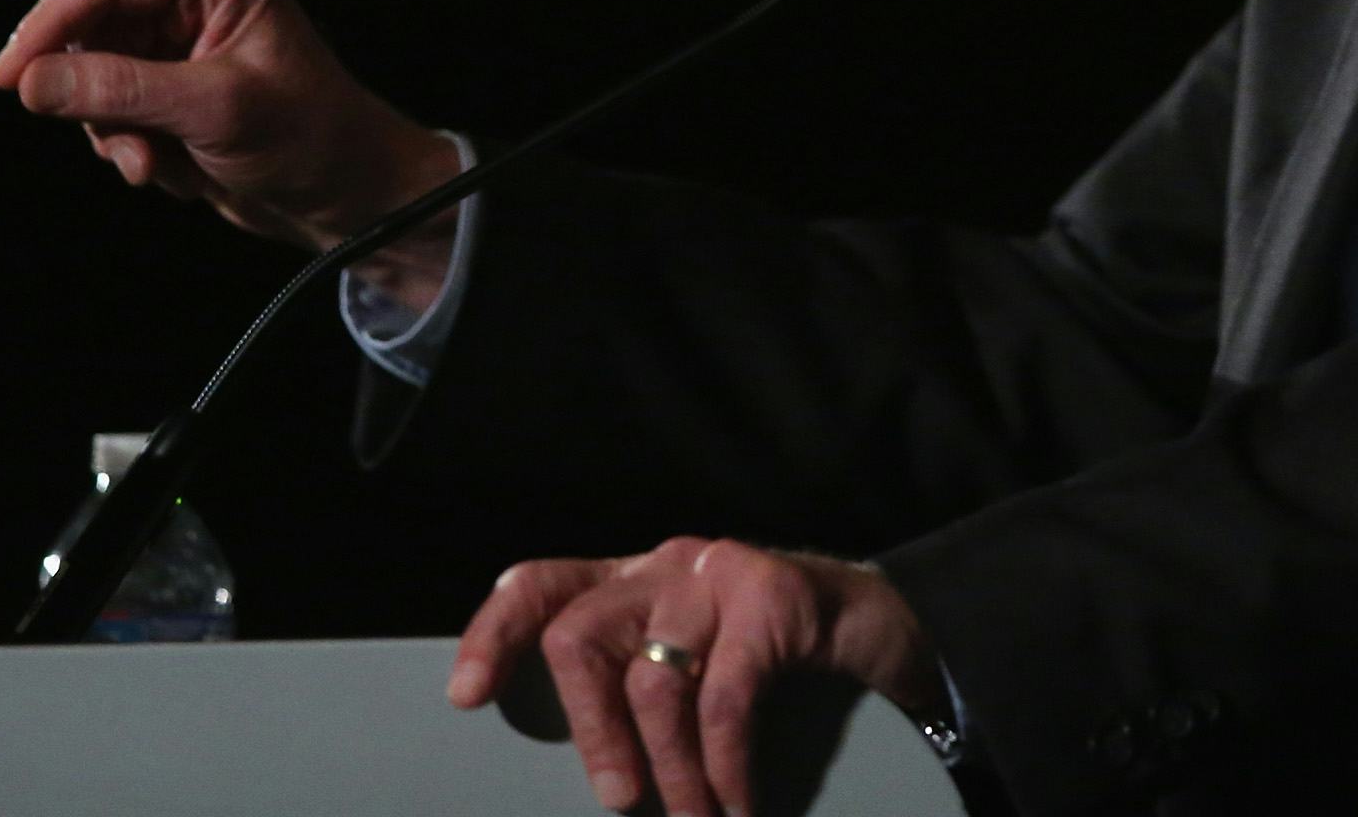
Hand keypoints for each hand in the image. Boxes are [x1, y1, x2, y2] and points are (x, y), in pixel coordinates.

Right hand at [0, 0, 459, 299]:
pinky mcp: (165, 83)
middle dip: (93, 93)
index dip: (48, 27)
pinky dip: (127, 144)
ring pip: (86, 75)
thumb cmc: (311, 137)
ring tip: (159, 162)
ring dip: (114, 130)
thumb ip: (123, 92)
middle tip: (121, 142)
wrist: (345, 192)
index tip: (11, 79)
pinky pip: (104, 109)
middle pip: (84, 26)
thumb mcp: (215, 112)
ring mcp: (174, 38)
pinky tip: (173, 167)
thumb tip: (35, 82)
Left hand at [450, 537, 943, 816]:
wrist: (891, 628)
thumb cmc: (778, 661)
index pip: (541, 586)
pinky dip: (725, 766)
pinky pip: (724, 699)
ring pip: (653, 680)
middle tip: (619, 802)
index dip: (494, 635)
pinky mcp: (773, 596)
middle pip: (580, 634)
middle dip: (591, 733)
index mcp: (633, 580)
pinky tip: (738, 803)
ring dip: (671, 771)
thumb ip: (637, 688)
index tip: (466, 697)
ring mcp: (719, 572)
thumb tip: (593, 773)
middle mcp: (666, 564)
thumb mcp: (696, 664)